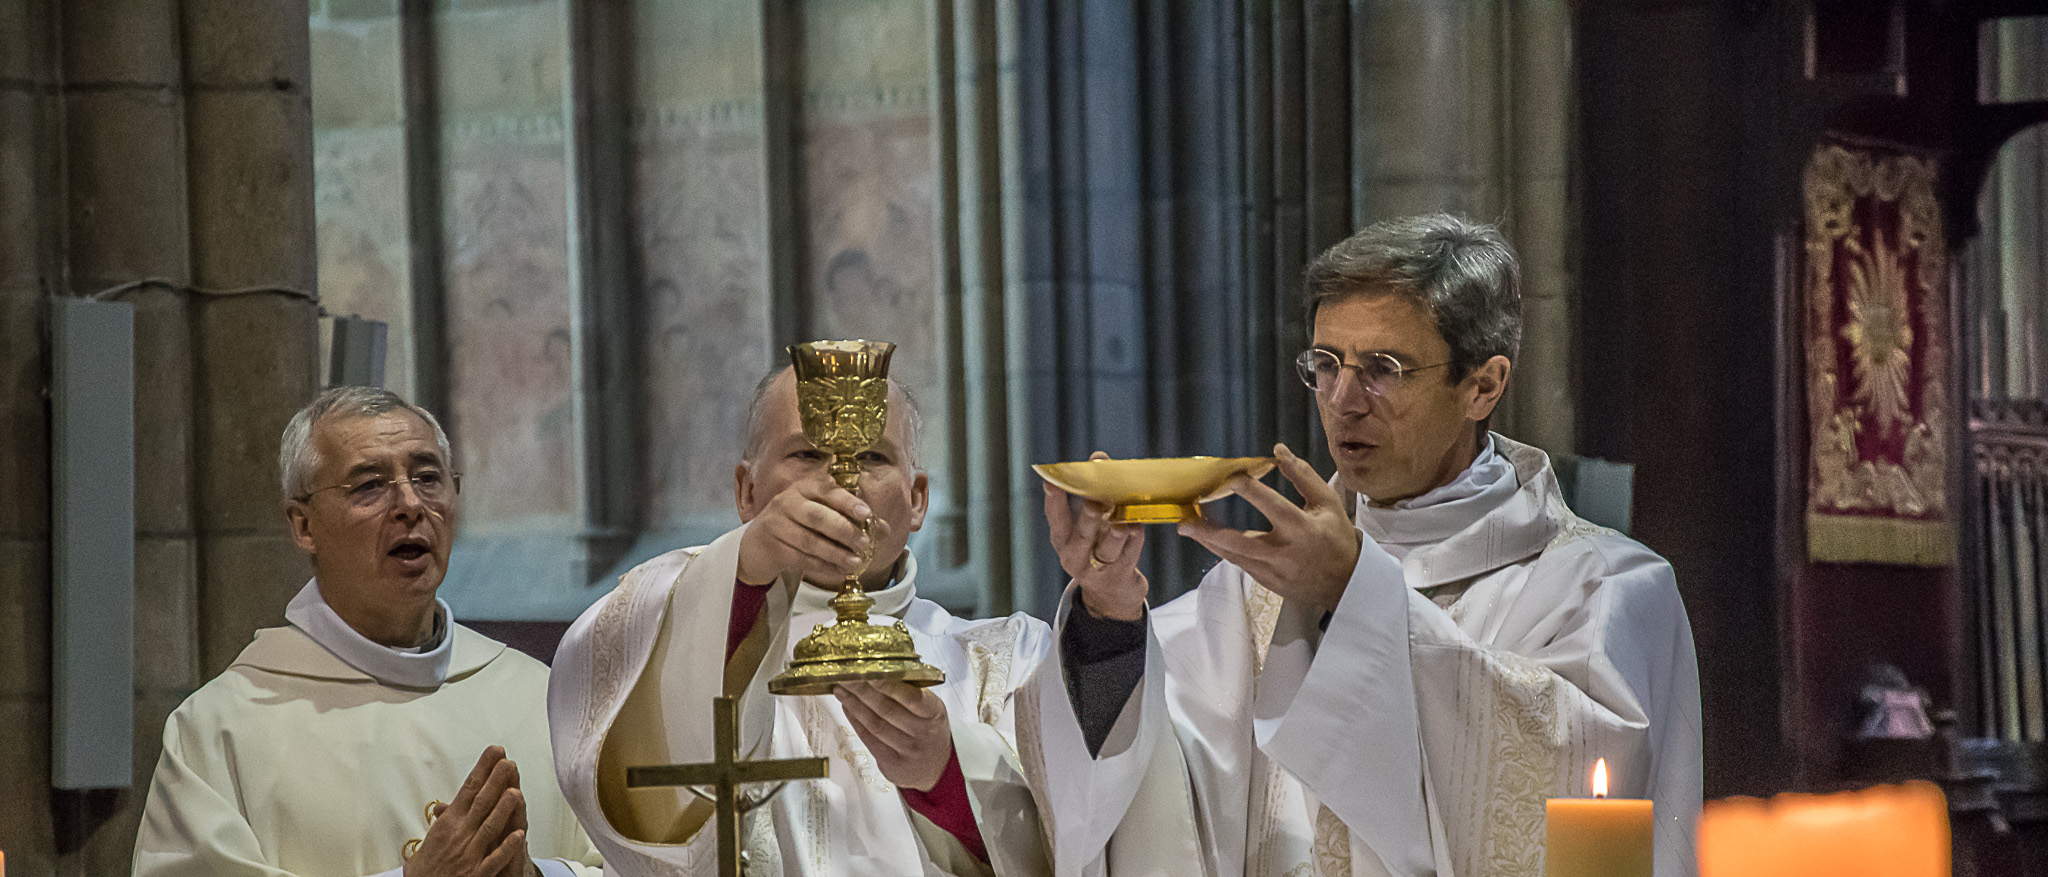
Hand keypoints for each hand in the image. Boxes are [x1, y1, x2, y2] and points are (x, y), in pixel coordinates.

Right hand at [404, 746, 529, 876]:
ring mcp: (469, 856)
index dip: (483, 769)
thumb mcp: (428, 842)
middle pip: (480, 803)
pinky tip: (518, 835)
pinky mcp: (476, 875)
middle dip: (495, 781)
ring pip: (489, 828)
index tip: (494, 752)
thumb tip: (444, 807)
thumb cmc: (425, 873)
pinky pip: (494, 861)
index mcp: (448, 825)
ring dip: (502, 810)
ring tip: (515, 790)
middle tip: (508, 760)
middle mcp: (459, 837)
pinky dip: (506, 848)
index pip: (468, 790)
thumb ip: (442, 822)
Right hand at [738, 479, 876, 585]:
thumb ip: (851, 518)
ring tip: (855, 562)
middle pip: (817, 516)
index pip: (827, 490)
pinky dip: (823, 566)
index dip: (848, 502)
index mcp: (804, 488)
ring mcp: (777, 524)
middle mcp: (788, 502)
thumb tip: (883, 529)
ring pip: (809, 540)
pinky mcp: (772, 548)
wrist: (759, 544)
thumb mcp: (822, 514)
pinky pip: (801, 558)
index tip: (867, 513)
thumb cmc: (799, 524)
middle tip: (864, 543)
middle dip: (844, 530)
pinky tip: (839, 572)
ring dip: (835, 553)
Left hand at [834, 680, 952, 791]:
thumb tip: (890, 662)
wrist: (935, 767)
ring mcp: (907, 750)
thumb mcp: (931, 709)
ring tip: (840, 689)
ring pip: (874, 723)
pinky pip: (869, 738)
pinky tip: (847, 706)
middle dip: (862, 690)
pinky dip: (855, 720)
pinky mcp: (891, 763)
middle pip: (886, 709)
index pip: (911, 697)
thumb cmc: (929, 729)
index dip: (889, 684)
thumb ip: (913, 688)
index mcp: (934, 713)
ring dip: (854, 704)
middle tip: (845, 675)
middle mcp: (922, 733)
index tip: (869, 671)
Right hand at [1043, 452, 1146, 620]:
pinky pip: (1127, 558)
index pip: (1055, 517)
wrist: (1111, 593)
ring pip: (1105, 550)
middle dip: (1088, 518)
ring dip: (1114, 535)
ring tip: (1120, 524)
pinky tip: (1137, 528)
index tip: (1051, 481)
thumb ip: (1094, 489)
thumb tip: (1098, 458)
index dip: (1053, 500)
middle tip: (1094, 503)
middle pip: (1080, 536)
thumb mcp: (1091, 522)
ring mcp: (1096, 570)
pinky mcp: (1118, 578)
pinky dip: (1133, 542)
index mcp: (1063, 538)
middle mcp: (1074, 555)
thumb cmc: (1099, 545)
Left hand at [1178, 443, 1361, 613]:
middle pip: (1241, 542)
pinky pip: (1239, 565)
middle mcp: (1286, 552)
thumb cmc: (1337, 537)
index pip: (1272, 506)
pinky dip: (1222, 551)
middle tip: (1187, 520)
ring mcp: (1275, 571)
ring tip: (1187, 526)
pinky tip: (1207, 538)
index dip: (1249, 490)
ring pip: (1234, 556)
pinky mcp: (1267, 582)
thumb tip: (1279, 451)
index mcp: (1303, 528)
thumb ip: (1303, 475)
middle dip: (1211, 531)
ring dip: (1208, 541)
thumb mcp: (1328, 503)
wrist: (1345, 582)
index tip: (1230, 477)